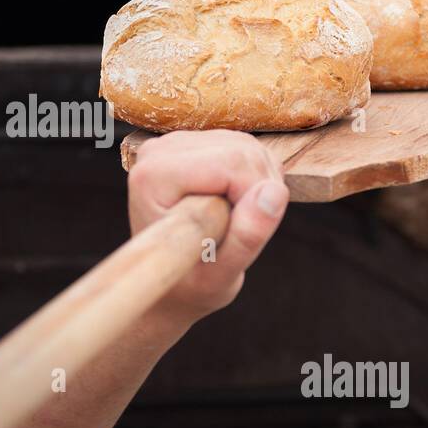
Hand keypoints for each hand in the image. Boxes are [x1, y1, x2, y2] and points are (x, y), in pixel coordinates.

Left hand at [127, 129, 288, 325]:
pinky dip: (256, 180)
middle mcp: (160, 150)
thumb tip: (273, 193)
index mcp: (154, 176)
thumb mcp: (219, 276)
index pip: (233, 162)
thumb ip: (246, 238)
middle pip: (243, 150)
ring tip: (236, 222)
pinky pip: (247, 149)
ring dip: (259, 187)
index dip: (253, 197)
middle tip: (237, 231)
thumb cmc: (190, 284)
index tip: (235, 233)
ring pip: (250, 148)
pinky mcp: (195, 144)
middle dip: (258, 191)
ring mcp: (176, 143)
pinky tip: (237, 206)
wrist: (174, 282)